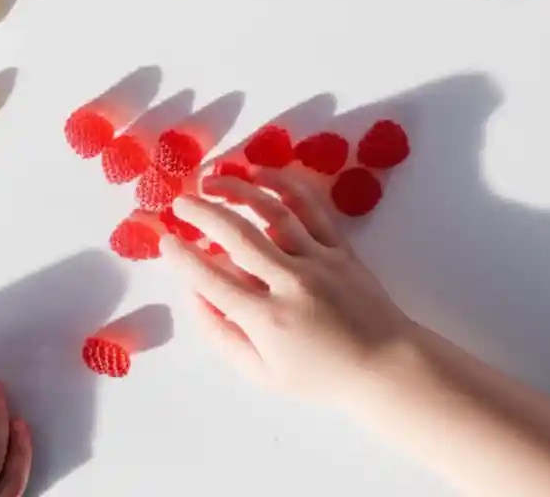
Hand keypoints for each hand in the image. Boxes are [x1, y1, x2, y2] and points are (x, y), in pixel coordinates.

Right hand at [166, 171, 549, 495]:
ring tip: (211, 178)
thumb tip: (193, 296)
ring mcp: (319, 261)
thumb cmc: (319, 375)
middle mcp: (291, 284)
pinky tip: (260, 173)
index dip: (182, 256)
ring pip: (272, 212)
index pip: (212, 279)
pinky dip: (285, 185)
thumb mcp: (261, 373)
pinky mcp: (341, 248)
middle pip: (237, 236)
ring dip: (237, 189)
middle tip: (178, 201)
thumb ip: (221, 336)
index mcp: (267, 320)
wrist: (385, 365)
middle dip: (201, 212)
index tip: (164, 238)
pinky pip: (311, 207)